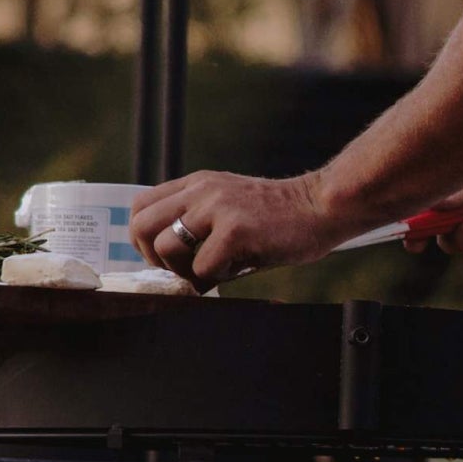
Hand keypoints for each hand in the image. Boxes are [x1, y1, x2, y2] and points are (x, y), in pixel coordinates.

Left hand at [132, 170, 335, 288]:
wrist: (322, 206)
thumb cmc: (278, 217)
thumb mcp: (229, 205)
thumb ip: (197, 221)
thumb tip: (164, 266)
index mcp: (198, 183)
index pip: (140, 207)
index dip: (145, 239)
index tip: (168, 256)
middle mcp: (202, 190)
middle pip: (140, 226)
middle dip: (155, 258)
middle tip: (185, 268)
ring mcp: (218, 207)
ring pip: (165, 248)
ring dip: (185, 270)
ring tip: (217, 266)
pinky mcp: (235, 229)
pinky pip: (202, 269)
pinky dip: (218, 278)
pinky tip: (241, 265)